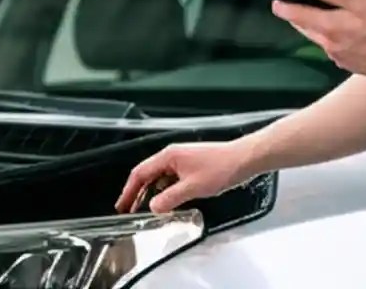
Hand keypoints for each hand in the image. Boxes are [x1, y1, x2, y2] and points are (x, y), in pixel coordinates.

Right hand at [114, 141, 254, 213]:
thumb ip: (170, 198)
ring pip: (160, 177)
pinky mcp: (192, 165)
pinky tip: (169, 201)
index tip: (122, 205)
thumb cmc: (221, 167)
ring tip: (147, 209)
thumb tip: (153, 207)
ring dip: (153, 193)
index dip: (129, 190)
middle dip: (137, 193)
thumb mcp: (192, 187)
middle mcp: (172, 156)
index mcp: (168, 156)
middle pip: (148, 175)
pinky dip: (166, 190)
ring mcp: (182, 160)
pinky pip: (172, 179)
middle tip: (130, 210)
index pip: (140, 173)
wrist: (243, 159)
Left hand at [272, 0, 365, 81]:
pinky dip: (335, 38)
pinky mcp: (355, 65)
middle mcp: (331, 46)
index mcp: (330, 28)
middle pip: (307, 28)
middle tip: (293, 3)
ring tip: (318, 12)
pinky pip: (337, 49)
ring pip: (322, 39)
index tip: (275, 0)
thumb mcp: (363, 0)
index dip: (284, 6)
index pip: (297, 15)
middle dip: (299, 15)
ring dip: (317, 26)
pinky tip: (345, 29)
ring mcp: (342, 58)